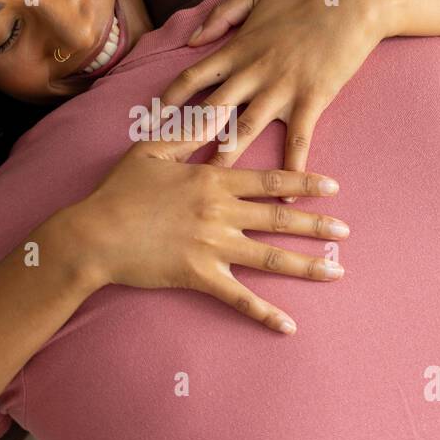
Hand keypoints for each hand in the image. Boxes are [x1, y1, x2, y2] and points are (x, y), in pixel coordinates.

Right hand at [69, 138, 347, 333]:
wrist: (92, 234)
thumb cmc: (118, 192)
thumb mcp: (152, 151)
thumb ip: (189, 134)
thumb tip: (216, 114)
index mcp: (212, 181)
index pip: (270, 181)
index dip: (304, 184)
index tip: (332, 187)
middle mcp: (219, 212)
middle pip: (280, 219)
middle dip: (318, 225)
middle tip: (347, 232)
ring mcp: (211, 247)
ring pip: (269, 257)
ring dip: (307, 265)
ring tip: (337, 271)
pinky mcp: (198, 276)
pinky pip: (238, 298)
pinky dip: (264, 313)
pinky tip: (289, 326)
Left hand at [162, 0, 386, 183]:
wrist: (353, 2)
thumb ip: (223, 13)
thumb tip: (193, 38)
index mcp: (238, 49)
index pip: (192, 78)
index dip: (169, 100)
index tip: (151, 122)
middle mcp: (252, 72)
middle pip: (210, 111)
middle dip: (186, 139)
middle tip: (166, 165)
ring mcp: (281, 88)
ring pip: (244, 130)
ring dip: (226, 158)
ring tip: (210, 185)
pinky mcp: (311, 99)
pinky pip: (298, 139)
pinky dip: (292, 167)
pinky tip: (289, 196)